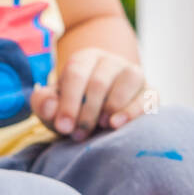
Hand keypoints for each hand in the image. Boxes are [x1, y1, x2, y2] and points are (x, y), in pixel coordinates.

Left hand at [30, 47, 146, 141]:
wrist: (99, 114)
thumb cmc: (73, 108)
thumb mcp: (53, 106)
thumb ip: (44, 104)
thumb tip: (51, 107)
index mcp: (84, 59)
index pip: (76, 73)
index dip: (69, 101)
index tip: (63, 127)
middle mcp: (110, 61)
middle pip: (100, 81)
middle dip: (87, 111)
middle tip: (78, 135)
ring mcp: (133, 74)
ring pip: (128, 79)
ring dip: (112, 105)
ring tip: (101, 126)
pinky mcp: (150, 91)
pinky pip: (148, 96)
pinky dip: (134, 110)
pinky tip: (118, 124)